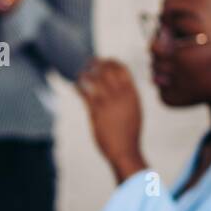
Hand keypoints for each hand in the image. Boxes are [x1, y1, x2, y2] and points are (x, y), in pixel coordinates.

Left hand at [76, 58, 147, 182]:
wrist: (125, 150)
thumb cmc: (129, 132)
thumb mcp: (135, 110)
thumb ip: (128, 96)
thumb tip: (121, 86)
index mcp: (132, 94)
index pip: (122, 69)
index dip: (112, 62)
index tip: (105, 60)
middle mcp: (120, 95)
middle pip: (107, 70)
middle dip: (97, 63)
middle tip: (90, 62)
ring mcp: (108, 102)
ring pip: (94, 79)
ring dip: (86, 73)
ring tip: (81, 72)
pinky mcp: (95, 111)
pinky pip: (84, 93)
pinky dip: (78, 86)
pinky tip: (75, 85)